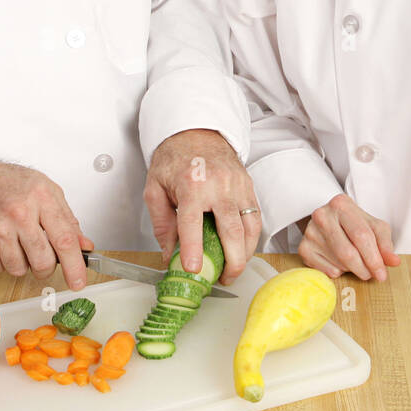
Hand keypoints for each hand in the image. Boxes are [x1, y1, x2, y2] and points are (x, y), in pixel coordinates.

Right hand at [0, 162, 92, 290]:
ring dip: (22, 262)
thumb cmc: (10, 183)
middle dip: (46, 266)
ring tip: (16, 241)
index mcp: (40, 198)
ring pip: (20, 269)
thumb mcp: (46, 190)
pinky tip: (0, 242)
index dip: (74, 265)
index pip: (64, 239)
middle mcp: (18, 214)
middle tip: (42, 255)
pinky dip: (2, 261)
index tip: (79, 280)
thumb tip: (83, 246)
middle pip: (43, 261)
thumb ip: (67, 219)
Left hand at [144, 129, 259, 284]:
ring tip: (233, 270)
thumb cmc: (175, 158)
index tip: (193, 269)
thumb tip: (168, 255)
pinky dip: (252, 238)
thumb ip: (161, 223)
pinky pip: (256, 218)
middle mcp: (219, 185)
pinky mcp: (249, 187)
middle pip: (231, 230)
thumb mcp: (155, 188)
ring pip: (250, 227)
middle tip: (224, 279)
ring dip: (245, 253)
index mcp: (191, 183)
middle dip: (231, 261)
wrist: (197, 132)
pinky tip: (243, 250)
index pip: (192, 222)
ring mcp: (238, 185)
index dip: (193, 248)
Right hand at [298, 194, 400, 281]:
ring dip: (352, 270)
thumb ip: (385, 243)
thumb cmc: (354, 223)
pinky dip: (339, 272)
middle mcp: (322, 215)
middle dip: (364, 269)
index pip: (361, 236)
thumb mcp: (373, 226)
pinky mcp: (303, 248)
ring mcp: (310, 232)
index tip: (382, 274)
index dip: (374, 259)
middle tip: (371, 274)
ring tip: (355, 262)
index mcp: (341, 204)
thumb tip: (393, 261)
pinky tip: (340, 262)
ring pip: (338, 264)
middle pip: (348, 253)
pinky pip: (327, 271)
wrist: (329, 219)